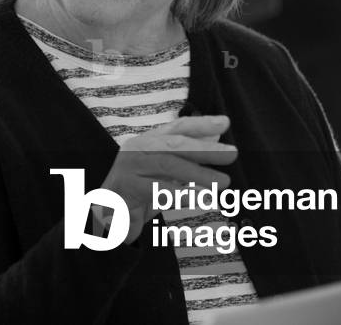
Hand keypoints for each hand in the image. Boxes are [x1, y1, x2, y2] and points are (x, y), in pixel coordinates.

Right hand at [100, 116, 236, 243]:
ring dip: (198, 173)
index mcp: (149, 141)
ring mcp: (129, 166)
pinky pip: (157, 189)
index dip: (201, 123)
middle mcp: (138, 148)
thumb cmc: (141, 192)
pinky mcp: (125, 188)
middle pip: (174, 143)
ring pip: (168, 165)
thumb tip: (216, 138)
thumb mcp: (167, 172)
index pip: (177, 127)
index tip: (225, 122)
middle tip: (232, 153)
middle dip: (205, 148)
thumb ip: (187, 155)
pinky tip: (200, 198)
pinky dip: (181, 193)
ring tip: (223, 183)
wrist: (107, 217)